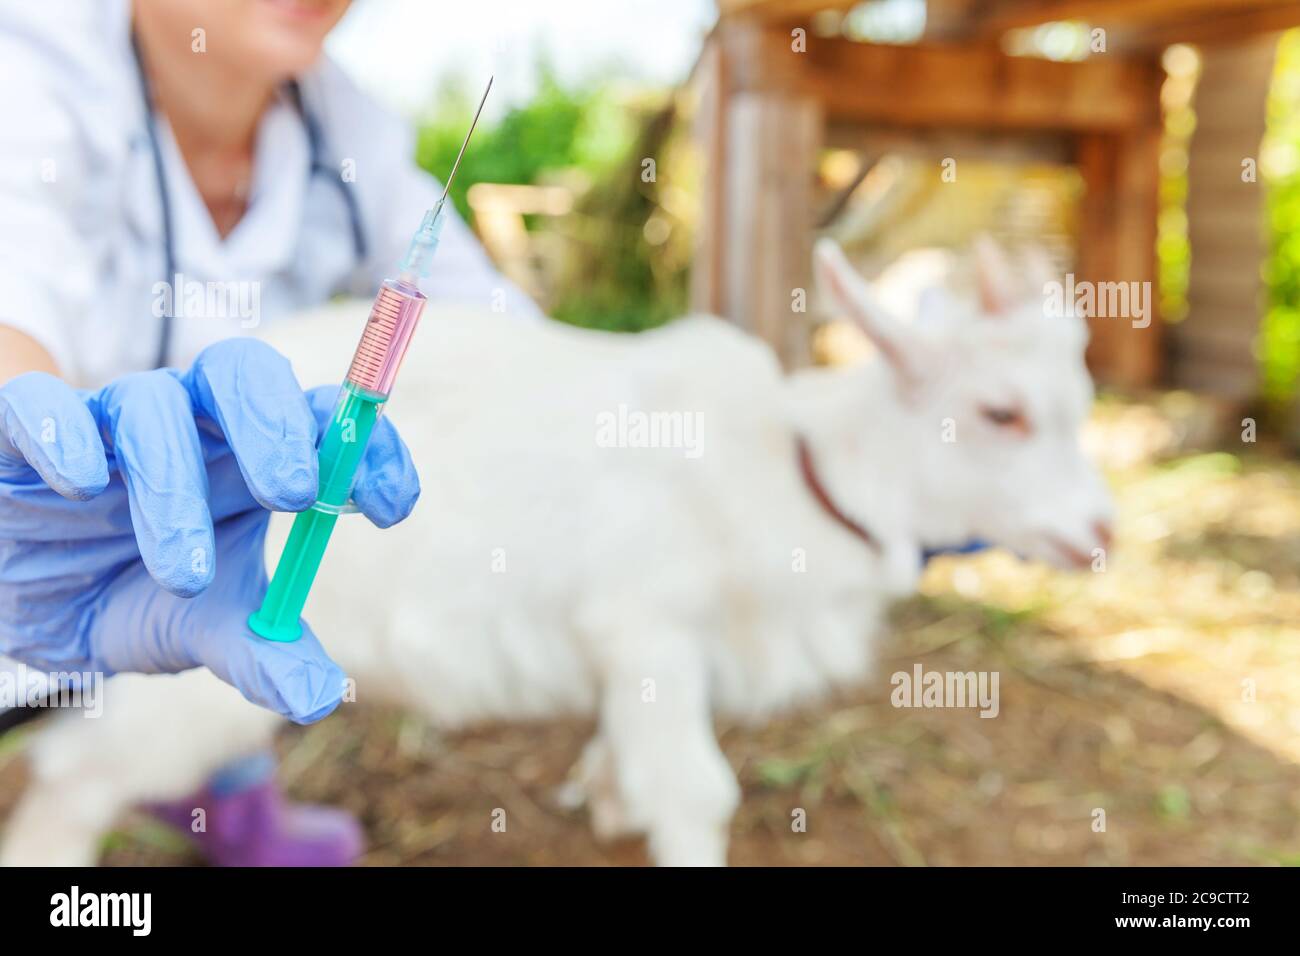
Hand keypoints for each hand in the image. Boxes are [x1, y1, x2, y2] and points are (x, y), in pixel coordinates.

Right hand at [0, 338, 419, 722]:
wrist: (36, 608)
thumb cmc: (139, 595)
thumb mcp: (204, 629)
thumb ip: (261, 653)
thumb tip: (318, 697)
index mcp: (254, 453)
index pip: (324, 418)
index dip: (367, 446)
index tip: (392, 507)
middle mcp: (193, 421)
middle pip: (245, 373)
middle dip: (277, 427)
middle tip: (296, 495)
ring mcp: (111, 421)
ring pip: (150, 405)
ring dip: (173, 484)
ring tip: (186, 573)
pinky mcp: (30, 433)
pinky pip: (39, 406)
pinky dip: (63, 434)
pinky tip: (83, 482)